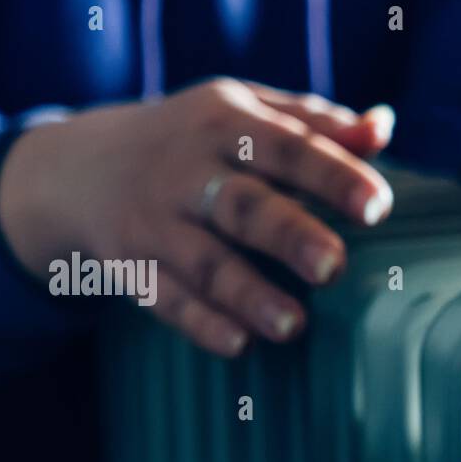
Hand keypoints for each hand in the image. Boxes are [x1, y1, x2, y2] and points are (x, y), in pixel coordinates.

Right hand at [0, 77, 395, 355]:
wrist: (77, 167)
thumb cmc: (197, 142)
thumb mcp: (245, 115)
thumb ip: (316, 125)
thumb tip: (382, 127)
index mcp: (226, 124)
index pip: (287, 146)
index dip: (333, 174)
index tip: (378, 205)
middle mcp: (186, 171)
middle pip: (242, 205)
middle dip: (288, 234)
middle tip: (333, 267)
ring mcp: (154, 221)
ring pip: (203, 261)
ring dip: (246, 294)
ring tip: (292, 327)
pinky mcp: (129, 265)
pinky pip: (164, 299)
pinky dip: (199, 323)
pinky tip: (239, 346)